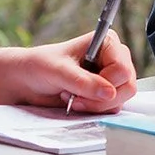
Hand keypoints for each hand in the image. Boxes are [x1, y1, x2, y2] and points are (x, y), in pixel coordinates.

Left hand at [14, 30, 137, 113]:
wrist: (27, 81)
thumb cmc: (40, 67)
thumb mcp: (59, 71)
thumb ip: (84, 82)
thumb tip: (109, 93)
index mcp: (107, 43)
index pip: (123, 69)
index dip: (106, 82)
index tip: (81, 85)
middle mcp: (114, 58)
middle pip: (128, 86)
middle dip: (101, 98)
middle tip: (77, 97)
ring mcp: (112, 78)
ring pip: (122, 99)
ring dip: (96, 105)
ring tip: (74, 99)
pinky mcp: (106, 94)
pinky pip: (113, 108)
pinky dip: (95, 110)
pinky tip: (77, 103)